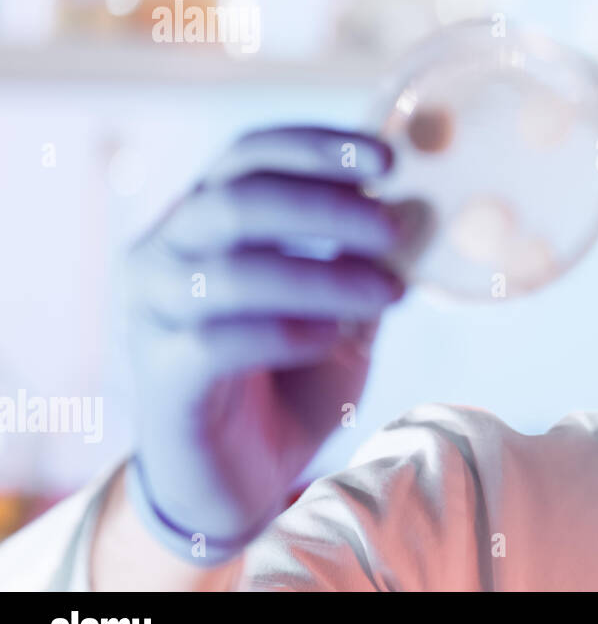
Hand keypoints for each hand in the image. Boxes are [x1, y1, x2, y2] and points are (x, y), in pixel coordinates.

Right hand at [122, 126, 428, 561]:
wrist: (239, 478)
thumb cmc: (290, 378)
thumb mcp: (340, 309)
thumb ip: (364, 262)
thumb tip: (417, 209)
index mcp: (202, 218)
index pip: (248, 155)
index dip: (315, 146)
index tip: (388, 159)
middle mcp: (164, 254)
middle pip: (236, 201)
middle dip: (325, 206)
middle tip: (393, 226)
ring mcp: (153, 314)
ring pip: (232, 271)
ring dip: (322, 276)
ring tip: (389, 291)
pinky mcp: (162, 377)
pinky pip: (218, 341)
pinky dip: (286, 332)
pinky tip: (333, 338)